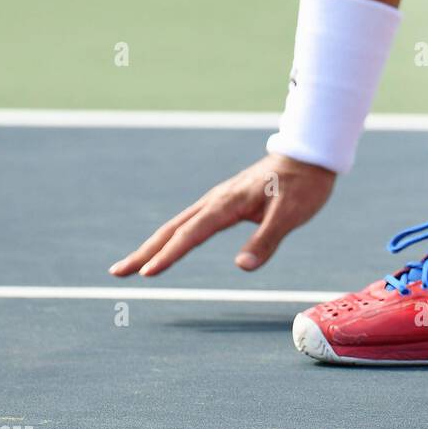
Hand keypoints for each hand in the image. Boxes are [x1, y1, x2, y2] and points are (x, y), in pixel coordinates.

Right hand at [107, 152, 336, 276]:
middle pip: (172, 228)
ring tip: (132, 265)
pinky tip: (169, 246)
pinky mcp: (226, 202)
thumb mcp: (291, 215)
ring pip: (178, 224)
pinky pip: (191, 222)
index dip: (168, 255)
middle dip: (144, 251)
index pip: (190, 233)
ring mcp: (219, 200)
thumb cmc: (303, 184)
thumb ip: (266, 240)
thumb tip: (241, 268)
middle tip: (117, 272)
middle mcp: (216, 200)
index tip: (145, 273)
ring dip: (153, 244)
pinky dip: (173, 236)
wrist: (311, 155)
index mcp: (227, 203)